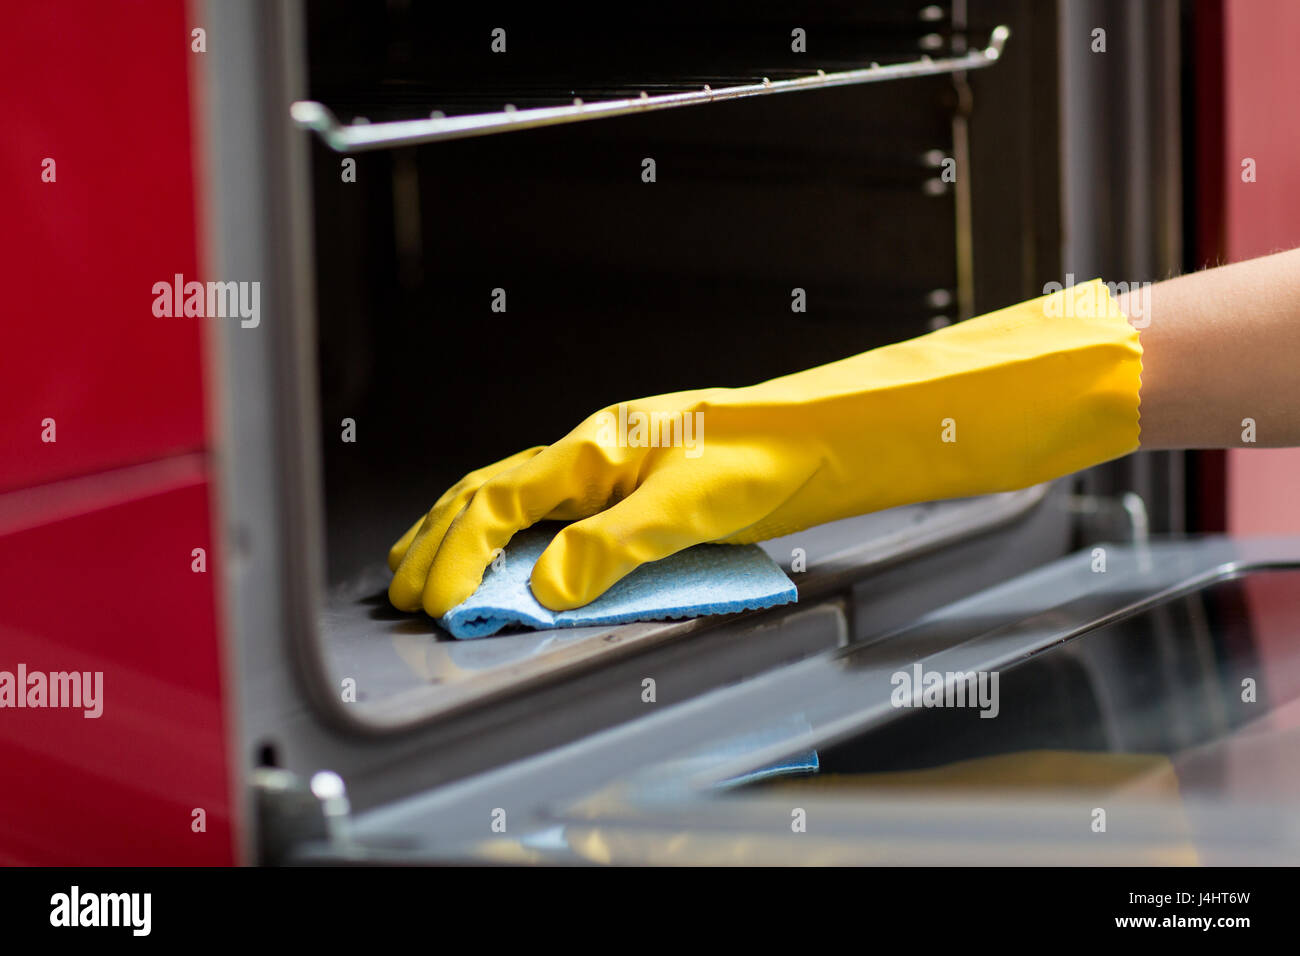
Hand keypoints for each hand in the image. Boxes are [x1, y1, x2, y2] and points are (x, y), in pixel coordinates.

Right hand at [387, 386, 825, 616]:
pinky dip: (502, 529)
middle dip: (437, 543)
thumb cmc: (757, 460)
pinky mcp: (621, 489)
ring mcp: (600, 469)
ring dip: (457, 529)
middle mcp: (585, 455)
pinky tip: (502, 545)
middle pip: (484, 494)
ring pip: (504, 494)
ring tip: (420, 557)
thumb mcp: (686, 507)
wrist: (806, 442)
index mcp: (590, 452)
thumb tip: (548, 587)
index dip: (459, 556)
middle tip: (404, 591)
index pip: (499, 505)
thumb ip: (613, 546)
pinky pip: (541, 507)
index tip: (436, 603)